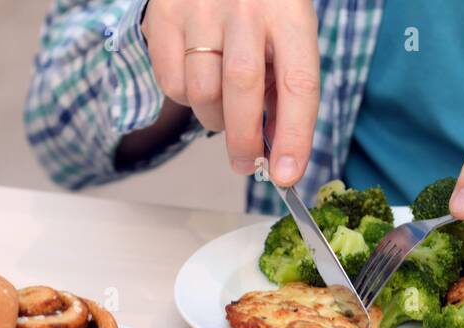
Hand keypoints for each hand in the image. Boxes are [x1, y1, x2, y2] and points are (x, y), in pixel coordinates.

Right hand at [142, 0, 320, 185]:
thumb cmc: (261, 1)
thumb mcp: (287, 31)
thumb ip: (285, 85)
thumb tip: (277, 148)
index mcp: (289, 11)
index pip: (298, 83)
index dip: (294, 136)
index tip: (286, 174)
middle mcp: (245, 6)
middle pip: (242, 89)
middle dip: (244, 140)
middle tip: (245, 163)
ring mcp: (200, 7)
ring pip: (202, 91)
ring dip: (214, 118)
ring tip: (223, 106)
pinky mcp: (164, 14)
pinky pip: (171, 83)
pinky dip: (186, 98)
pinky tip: (199, 80)